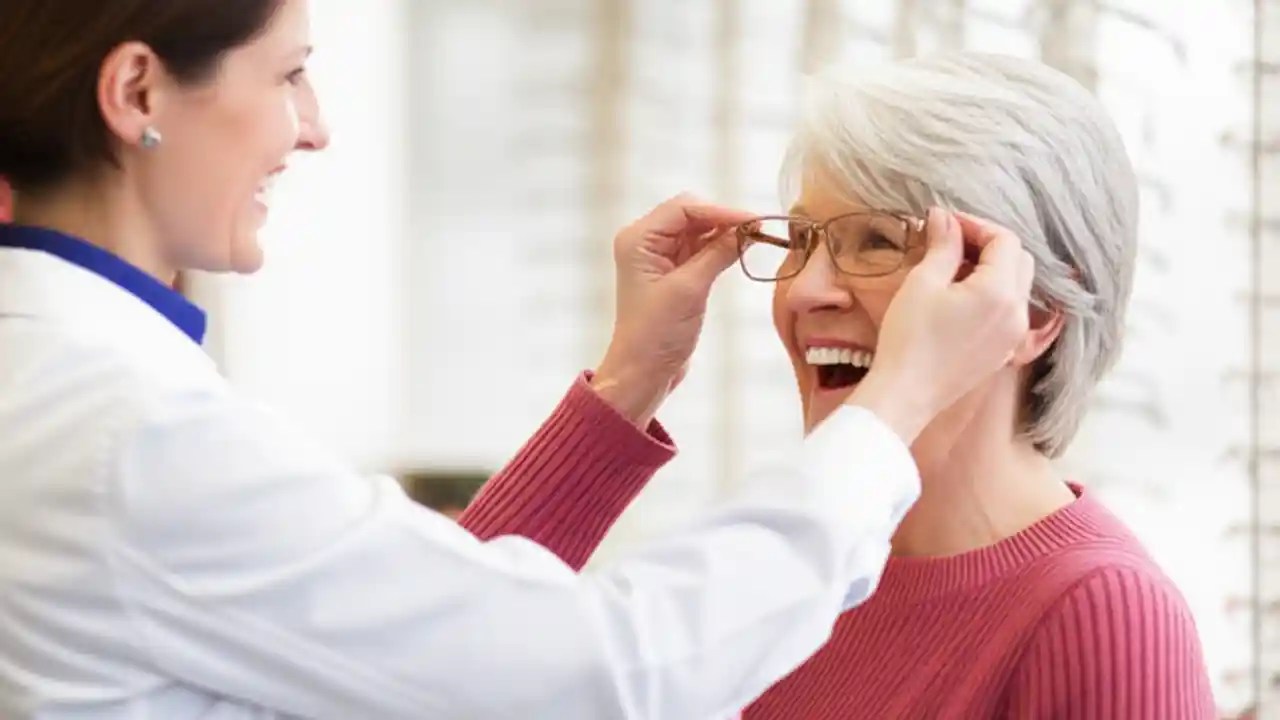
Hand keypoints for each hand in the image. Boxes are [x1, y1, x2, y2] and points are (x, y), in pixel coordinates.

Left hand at [592, 193, 754, 426]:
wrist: (642, 372)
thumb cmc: (656, 334)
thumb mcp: (689, 289)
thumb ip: (717, 253)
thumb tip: (747, 229)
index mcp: (638, 239)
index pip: (683, 208)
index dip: (720, 210)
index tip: (753, 219)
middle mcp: (645, 242)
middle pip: (690, 215)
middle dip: (723, 219)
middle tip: (757, 229)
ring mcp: (658, 258)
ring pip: (697, 231)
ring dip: (724, 233)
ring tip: (754, 237)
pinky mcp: (672, 274)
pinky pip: (699, 250)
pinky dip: (719, 248)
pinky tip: (740, 249)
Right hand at [847, 208, 1034, 441]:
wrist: (906, 394)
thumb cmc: (909, 339)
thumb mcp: (922, 283)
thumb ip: (943, 246)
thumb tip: (944, 217)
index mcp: (1000, 292)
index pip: (1005, 240)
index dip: (976, 224)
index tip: (946, 223)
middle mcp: (1017, 313)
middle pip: (1019, 260)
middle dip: (988, 244)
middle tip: (951, 241)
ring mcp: (1013, 334)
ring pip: (1017, 285)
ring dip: (992, 268)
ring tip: (952, 268)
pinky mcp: (1003, 350)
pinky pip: (1010, 310)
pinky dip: (992, 293)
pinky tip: (959, 296)